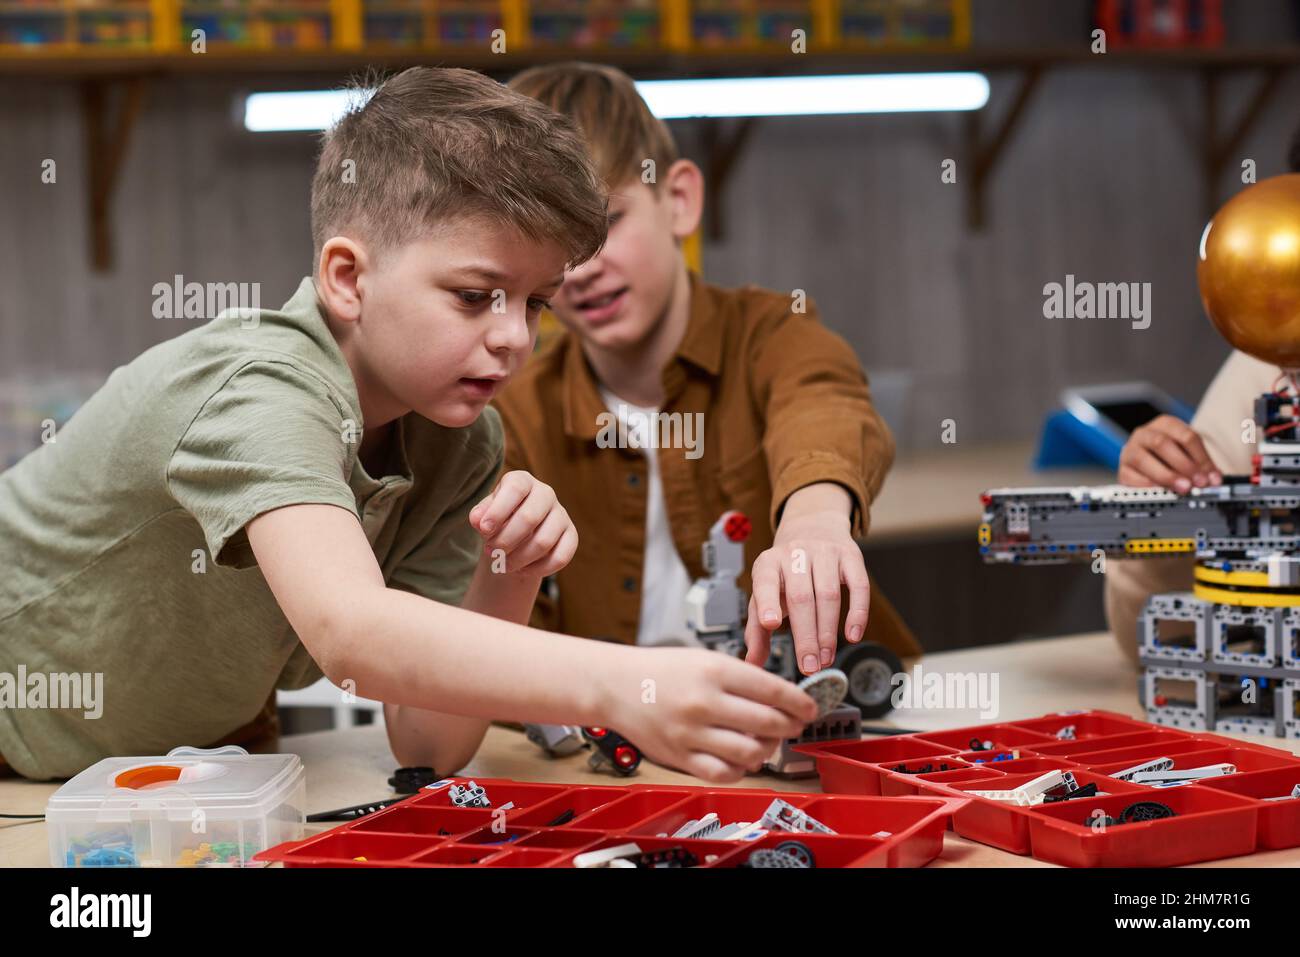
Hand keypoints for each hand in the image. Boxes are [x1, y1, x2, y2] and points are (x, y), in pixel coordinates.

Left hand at [468, 470, 576, 577]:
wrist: (516, 536)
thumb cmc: (498, 521)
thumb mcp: (484, 516)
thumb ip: (479, 515)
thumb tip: (478, 519)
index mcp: (523, 481)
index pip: (515, 489)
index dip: (498, 510)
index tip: (484, 530)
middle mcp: (546, 493)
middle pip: (529, 518)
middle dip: (505, 540)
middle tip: (490, 553)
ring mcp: (561, 514)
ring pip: (543, 542)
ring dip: (518, 559)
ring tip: (502, 565)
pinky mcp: (571, 535)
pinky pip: (559, 557)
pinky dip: (537, 569)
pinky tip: (522, 571)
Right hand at [606, 647, 816, 782]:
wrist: (617, 685)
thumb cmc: (662, 670)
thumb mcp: (705, 658)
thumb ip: (742, 677)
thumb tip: (783, 696)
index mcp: (714, 670)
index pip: (773, 690)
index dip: (800, 702)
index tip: (810, 708)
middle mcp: (704, 702)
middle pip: (768, 723)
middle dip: (790, 726)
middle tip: (794, 724)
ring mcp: (691, 733)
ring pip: (750, 752)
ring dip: (768, 749)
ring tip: (767, 741)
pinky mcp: (679, 757)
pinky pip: (723, 773)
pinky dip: (741, 770)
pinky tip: (742, 758)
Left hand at [745, 486, 869, 675]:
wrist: (812, 528)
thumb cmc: (786, 572)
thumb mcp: (766, 593)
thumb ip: (757, 628)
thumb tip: (752, 663)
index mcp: (768, 564)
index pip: (765, 582)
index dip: (767, 603)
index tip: (770, 624)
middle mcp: (795, 554)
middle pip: (801, 597)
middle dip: (806, 635)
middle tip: (808, 665)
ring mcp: (824, 553)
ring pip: (828, 594)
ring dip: (828, 632)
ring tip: (825, 658)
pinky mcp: (850, 556)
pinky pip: (859, 585)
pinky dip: (858, 612)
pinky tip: (852, 635)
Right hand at [1118, 416, 1221, 492]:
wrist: (1148, 462)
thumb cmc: (1170, 457)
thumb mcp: (1188, 454)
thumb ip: (1201, 466)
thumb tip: (1213, 480)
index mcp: (1164, 424)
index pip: (1185, 436)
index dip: (1200, 457)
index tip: (1210, 475)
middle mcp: (1144, 434)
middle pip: (1162, 444)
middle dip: (1183, 465)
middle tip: (1197, 481)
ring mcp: (1130, 451)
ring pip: (1143, 459)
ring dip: (1166, 476)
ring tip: (1183, 488)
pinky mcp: (1122, 470)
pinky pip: (1132, 478)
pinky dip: (1149, 486)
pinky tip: (1163, 492)